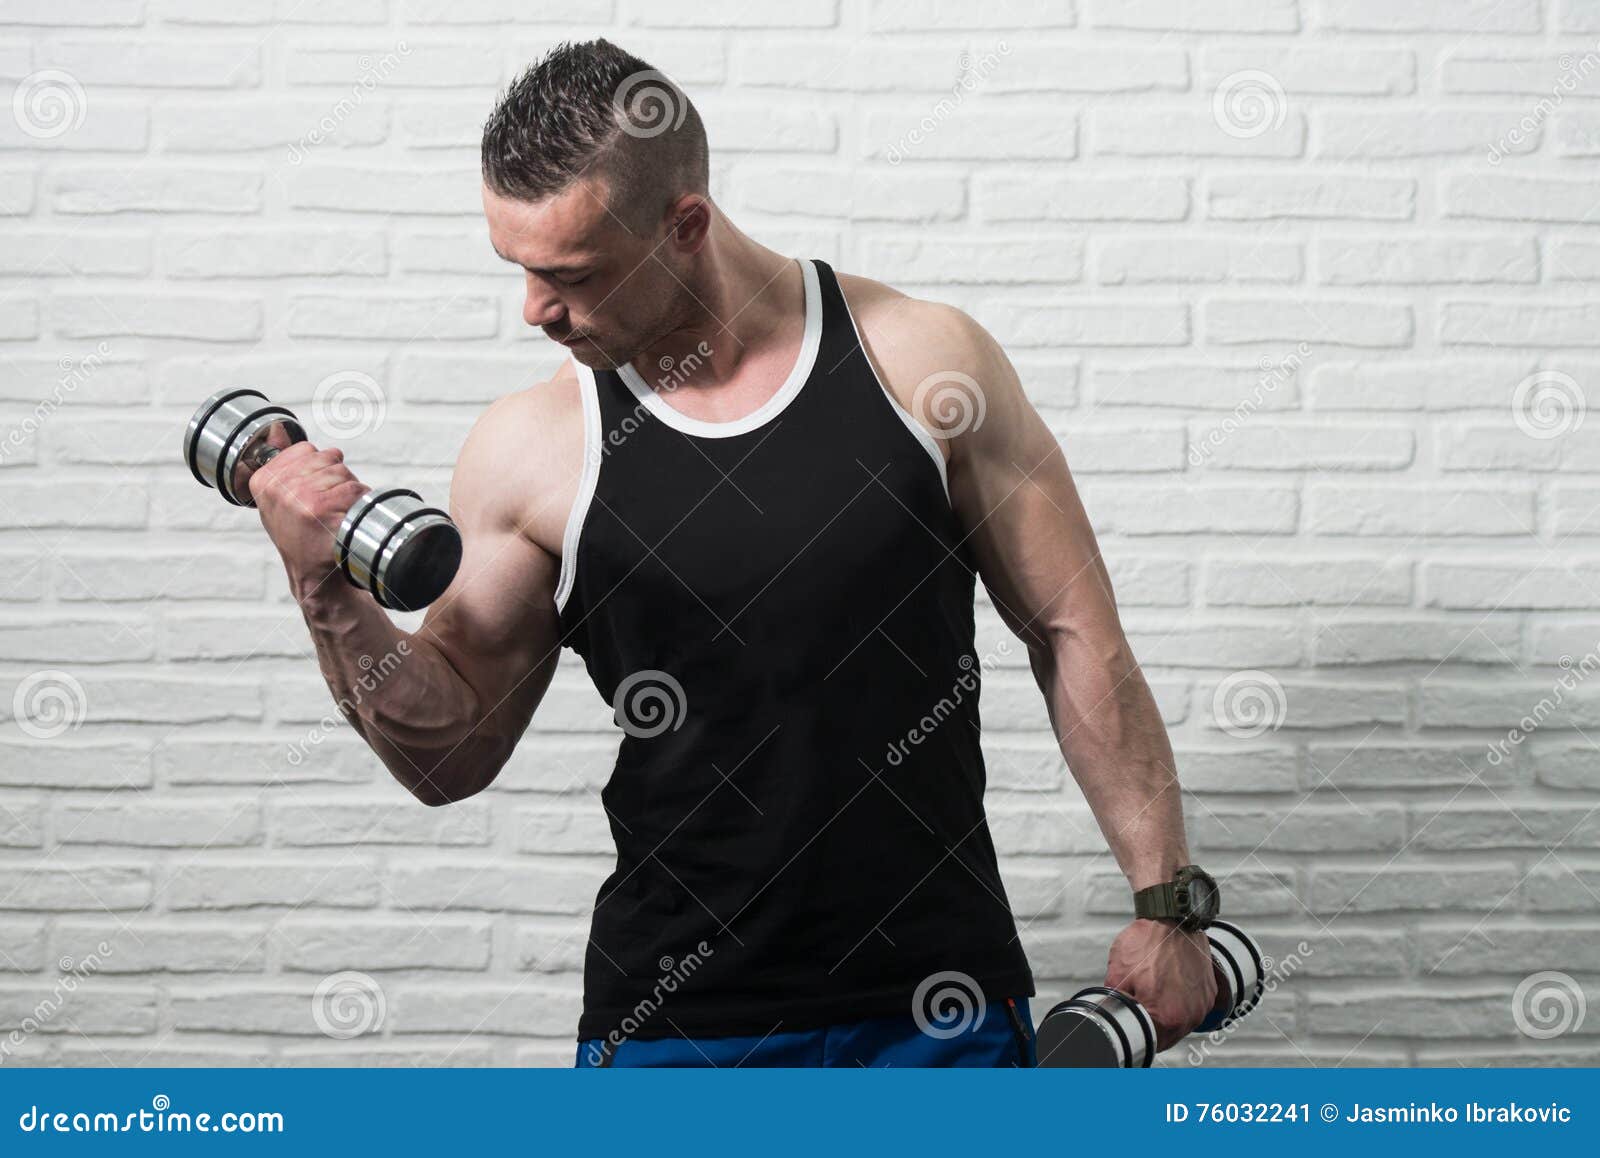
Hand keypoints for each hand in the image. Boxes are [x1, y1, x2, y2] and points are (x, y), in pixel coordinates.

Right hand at [247, 441, 369, 602]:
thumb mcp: (280, 498)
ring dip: (349, 493)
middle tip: (328, 508)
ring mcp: (298, 497)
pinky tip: (345, 522)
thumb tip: (277, 429)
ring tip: (335, 516)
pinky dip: (359, 504)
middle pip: (328, 458)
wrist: (314, 576)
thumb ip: (283, 465)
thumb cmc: (302, 536)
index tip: (312, 495)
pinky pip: (355, 489)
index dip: (319, 469)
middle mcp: (277, 487)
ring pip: (344, 473)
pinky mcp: (320, 508)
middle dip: (336, 480)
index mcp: (262, 480)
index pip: (306, 449)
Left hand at [1105, 918, 1217, 1051]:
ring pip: (1184, 1023)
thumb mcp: (1117, 974)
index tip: (1133, 1032)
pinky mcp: (1210, 990)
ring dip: (1170, 1018)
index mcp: (1166, 1017)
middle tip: (1141, 1016)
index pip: (1152, 1044)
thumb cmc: (1146, 943)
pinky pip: (1195, 1007)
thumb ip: (1115, 1003)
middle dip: (1155, 1030)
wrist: (1172, 916)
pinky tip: (1170, 990)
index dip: (1140, 1038)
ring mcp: (1203, 1003)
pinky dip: (1183, 1004)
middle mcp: (1190, 1015)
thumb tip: (1112, 1015)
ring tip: (1156, 999)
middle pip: (1169, 1037)